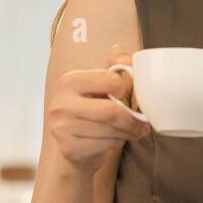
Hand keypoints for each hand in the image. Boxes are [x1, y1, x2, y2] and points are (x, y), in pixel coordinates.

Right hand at [47, 43, 150, 174]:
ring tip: (134, 131)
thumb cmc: (93, 110)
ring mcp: (61, 128)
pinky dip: (117, 143)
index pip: (111, 80)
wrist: (75, 146)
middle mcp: (60, 103)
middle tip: (143, 122)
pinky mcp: (69, 149)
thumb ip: (114, 65)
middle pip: (112, 111)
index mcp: (69, 81)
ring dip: (129, 132)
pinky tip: (116, 140)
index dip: (126, 89)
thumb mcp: (101, 85)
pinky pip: (105, 145)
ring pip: (111, 130)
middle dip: (133, 118)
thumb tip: (121, 52)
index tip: (128, 96)